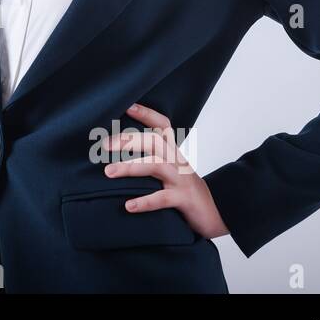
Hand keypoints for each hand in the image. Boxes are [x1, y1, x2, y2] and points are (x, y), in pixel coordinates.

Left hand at [99, 102, 229, 240]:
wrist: (214, 214)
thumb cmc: (183, 190)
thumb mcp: (168, 170)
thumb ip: (149, 159)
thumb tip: (114, 152)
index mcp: (172, 152)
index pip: (161, 126)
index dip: (146, 114)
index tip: (126, 105)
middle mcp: (177, 161)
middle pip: (154, 142)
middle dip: (128, 140)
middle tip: (104, 145)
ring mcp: (181, 179)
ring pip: (156, 165)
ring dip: (130, 167)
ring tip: (108, 172)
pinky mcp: (184, 199)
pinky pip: (163, 198)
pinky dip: (145, 201)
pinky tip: (129, 206)